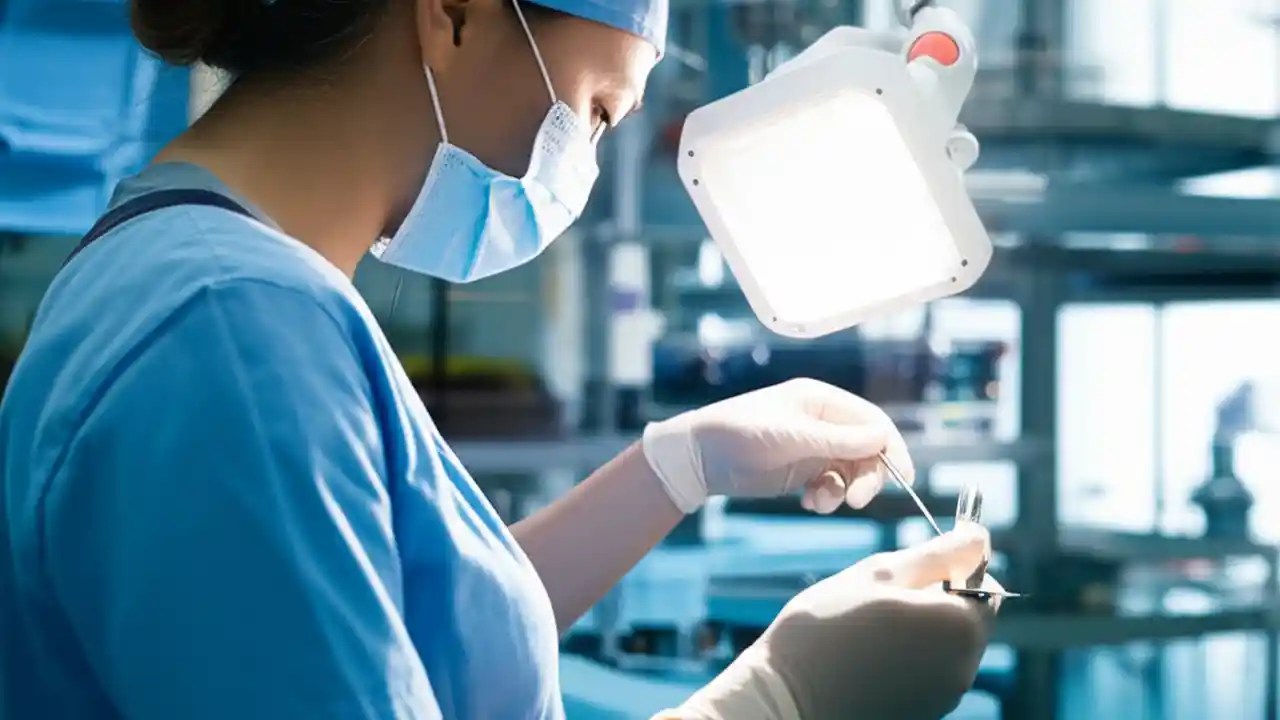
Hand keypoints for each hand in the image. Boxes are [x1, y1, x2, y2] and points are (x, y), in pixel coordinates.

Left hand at [642, 379, 912, 513]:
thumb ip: (840, 440)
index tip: (903, 477)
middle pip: (868, 450)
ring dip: (844, 490)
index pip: (872, 421)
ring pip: (851, 471)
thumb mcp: (794, 436)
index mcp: (822, 401)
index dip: (892, 448)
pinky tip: (809, 501)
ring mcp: (812, 447)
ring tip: (820, 501)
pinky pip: (831, 485)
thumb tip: (884, 438)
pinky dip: (827, 496)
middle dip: (867, 476)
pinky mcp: (801, 470)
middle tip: (855, 500)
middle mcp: (822, 422)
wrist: (698, 457)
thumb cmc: (742, 434)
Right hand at [663, 526, 998, 719]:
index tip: (912, 566)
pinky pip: (927, 672)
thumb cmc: (828, 628)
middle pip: (967, 618)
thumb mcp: (880, 574)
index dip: (953, 567)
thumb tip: (979, 536)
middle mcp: (964, 668)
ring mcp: (944, 697)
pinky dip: (907, 657)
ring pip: (945, 645)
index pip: (985, 584)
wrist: (787, 698)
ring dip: (920, 628)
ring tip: (868, 627)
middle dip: (936, 599)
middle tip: (881, 596)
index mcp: (960, 627)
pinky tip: (866, 655)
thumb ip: (936, 554)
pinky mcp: (922, 712)